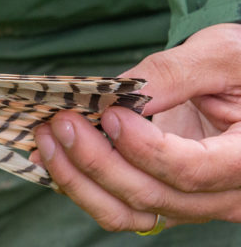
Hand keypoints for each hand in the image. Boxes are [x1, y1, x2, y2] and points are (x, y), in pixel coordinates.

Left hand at [30, 23, 240, 231]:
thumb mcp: (219, 55)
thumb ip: (171, 75)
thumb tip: (113, 96)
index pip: (191, 170)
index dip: (143, 149)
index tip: (110, 117)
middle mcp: (224, 195)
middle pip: (151, 195)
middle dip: (96, 160)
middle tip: (60, 122)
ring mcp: (192, 205)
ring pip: (128, 213)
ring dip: (78, 180)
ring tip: (46, 141)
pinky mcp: (164, 202)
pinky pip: (118, 209)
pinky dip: (80, 187)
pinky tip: (52, 158)